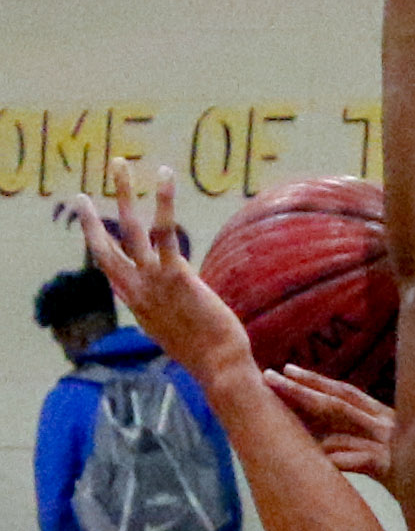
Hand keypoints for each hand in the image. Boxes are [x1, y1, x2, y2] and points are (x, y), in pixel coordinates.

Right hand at [76, 161, 255, 384]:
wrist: (218, 366)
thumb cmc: (208, 355)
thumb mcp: (179, 334)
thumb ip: (171, 314)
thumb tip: (179, 305)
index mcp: (137, 306)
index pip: (111, 271)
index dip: (99, 247)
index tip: (92, 230)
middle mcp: (137, 291)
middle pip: (104, 248)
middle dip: (91, 219)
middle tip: (79, 194)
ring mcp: (153, 281)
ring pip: (131, 229)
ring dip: (123, 193)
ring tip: (120, 164)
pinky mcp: (176, 275)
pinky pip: (165, 231)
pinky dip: (164, 200)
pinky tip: (164, 175)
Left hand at [265, 365, 394, 483]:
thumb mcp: (392, 455)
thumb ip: (364, 445)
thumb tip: (325, 444)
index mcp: (386, 419)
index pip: (346, 394)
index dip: (317, 381)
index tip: (287, 369)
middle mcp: (387, 425)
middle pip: (337, 402)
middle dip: (302, 387)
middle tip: (269, 377)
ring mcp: (390, 444)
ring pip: (344, 420)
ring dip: (309, 410)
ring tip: (278, 406)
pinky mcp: (395, 468)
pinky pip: (359, 459)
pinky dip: (337, 458)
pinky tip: (314, 458)